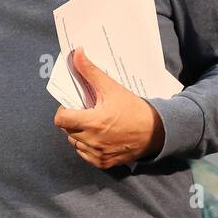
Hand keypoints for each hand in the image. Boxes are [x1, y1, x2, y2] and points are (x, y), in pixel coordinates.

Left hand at [53, 47, 164, 168]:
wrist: (156, 132)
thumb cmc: (133, 109)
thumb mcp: (112, 88)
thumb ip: (91, 72)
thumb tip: (76, 53)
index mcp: (93, 122)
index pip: (60, 120)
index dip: (64, 111)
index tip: (73, 107)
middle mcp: (93, 141)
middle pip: (67, 131)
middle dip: (73, 121)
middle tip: (86, 113)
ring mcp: (98, 154)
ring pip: (75, 143)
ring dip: (79, 135)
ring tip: (93, 125)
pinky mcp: (103, 163)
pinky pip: (85, 155)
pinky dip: (87, 147)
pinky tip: (99, 137)